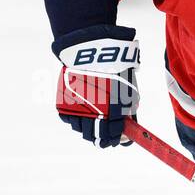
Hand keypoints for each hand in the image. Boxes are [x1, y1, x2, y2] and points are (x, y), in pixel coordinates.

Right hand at [53, 26, 139, 147]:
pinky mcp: (64, 102)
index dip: (116, 140)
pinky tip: (81, 114)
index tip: (117, 139)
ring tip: (92, 123)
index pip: (113, 136)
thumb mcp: (129, 94)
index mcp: (113, 113)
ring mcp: (77, 108)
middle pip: (95, 137)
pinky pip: (68, 119)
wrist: (93, 55)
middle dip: (101, 139)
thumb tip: (126, 129)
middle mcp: (93, 113)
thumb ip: (128, 113)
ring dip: (87, 129)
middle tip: (104, 138)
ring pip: (80, 129)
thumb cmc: (116, 73)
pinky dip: (74, 119)